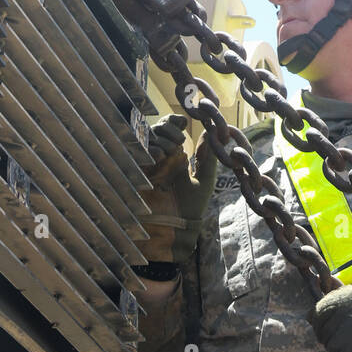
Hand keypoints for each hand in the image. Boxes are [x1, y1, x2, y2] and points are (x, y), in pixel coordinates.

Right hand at [142, 114, 216, 264]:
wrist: (173, 230)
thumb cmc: (190, 209)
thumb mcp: (204, 182)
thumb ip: (208, 159)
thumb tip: (212, 134)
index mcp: (176, 156)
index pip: (172, 127)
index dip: (176, 121)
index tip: (184, 122)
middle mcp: (161, 157)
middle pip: (160, 126)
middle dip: (170, 128)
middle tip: (179, 142)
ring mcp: (149, 163)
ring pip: (150, 135)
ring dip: (162, 138)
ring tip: (170, 153)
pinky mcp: (139, 170)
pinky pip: (140, 149)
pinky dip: (150, 148)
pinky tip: (159, 157)